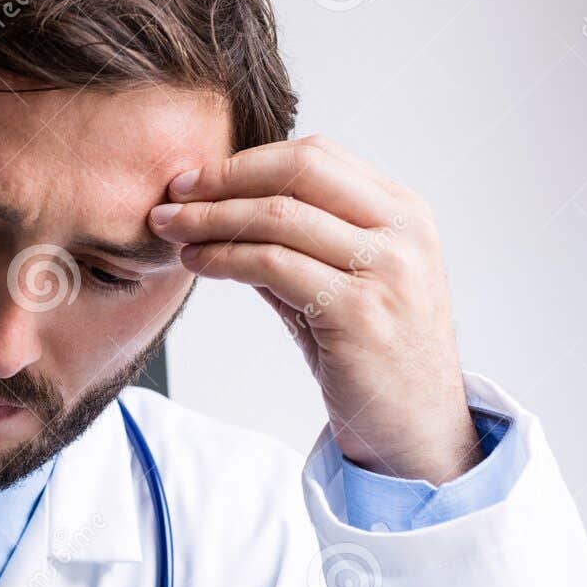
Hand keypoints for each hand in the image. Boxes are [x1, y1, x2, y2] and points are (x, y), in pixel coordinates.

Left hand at [148, 134, 481, 484]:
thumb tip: (220, 213)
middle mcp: (403, 232)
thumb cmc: (374, 359)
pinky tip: (196, 262)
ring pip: (279, 217)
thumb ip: (296, 248)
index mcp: (405, 214)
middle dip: (224, 179)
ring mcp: (386, 270)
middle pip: (299, 172)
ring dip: (211, 219)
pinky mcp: (358, 312)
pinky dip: (223, 258)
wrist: (416, 429)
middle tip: (172, 195)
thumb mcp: (342, 288)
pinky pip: (273, 265)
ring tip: (170, 229)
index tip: (195, 179)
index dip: (248, 161)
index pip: (317, 157)